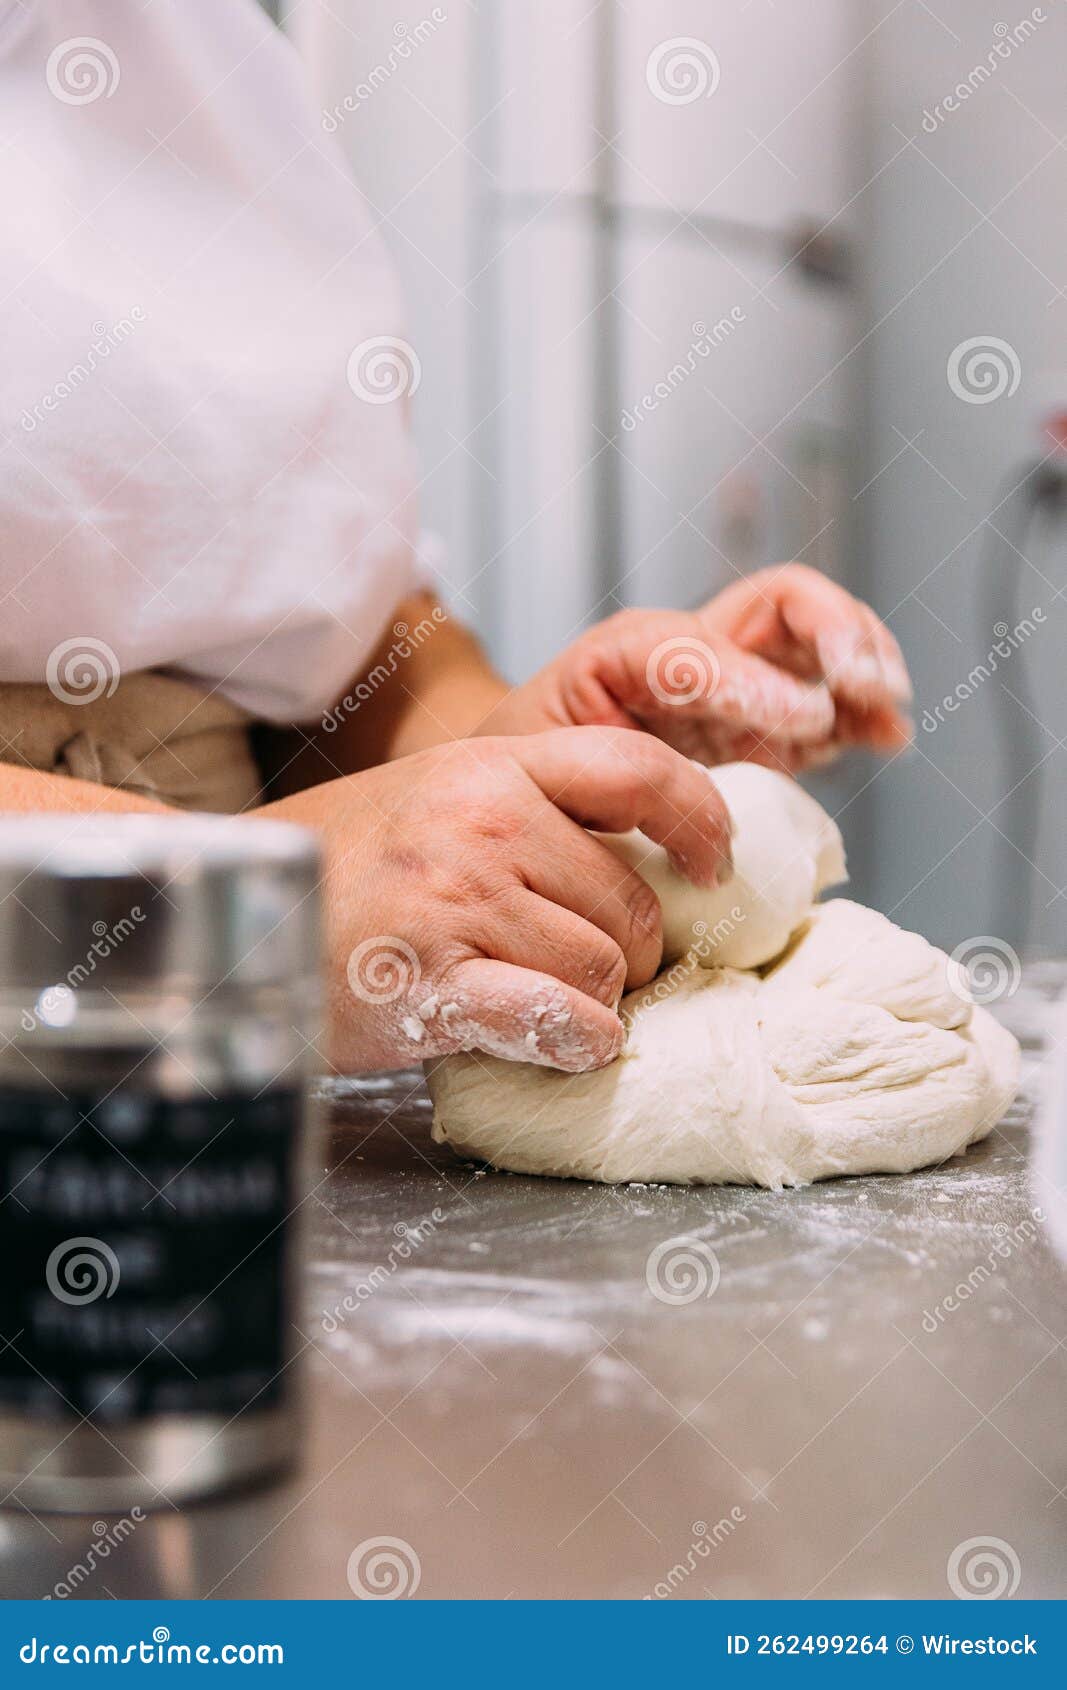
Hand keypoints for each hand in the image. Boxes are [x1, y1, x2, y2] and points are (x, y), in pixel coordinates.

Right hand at [258, 728, 731, 1073]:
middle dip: (626, 951)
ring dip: (590, 1001)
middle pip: (633, 904)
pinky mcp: (429, 981)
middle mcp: (482, 820)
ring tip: (532, 993)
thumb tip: (657, 860)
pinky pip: (554, 1022)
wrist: (237, 906)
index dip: (699, 820)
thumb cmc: (348, 862)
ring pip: (602, 972)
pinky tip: (561, 1041)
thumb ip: (540, 808)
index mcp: (493, 763)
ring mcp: (455, 898)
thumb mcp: (443, 792)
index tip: (713, 866)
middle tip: (577, 964)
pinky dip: (574, 1043)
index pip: (639, 770)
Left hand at [482, 564, 911, 772]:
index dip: (752, 681)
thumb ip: (615, 780)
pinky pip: (829, 706)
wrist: (522, 796)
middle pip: (781, 602)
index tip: (802, 721)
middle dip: (833, 629)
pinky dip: (865, 714)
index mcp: (627, 656)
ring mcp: (739, 692)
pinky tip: (888, 736)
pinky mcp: (767, 734)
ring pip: (817, 640)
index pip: (698, 646)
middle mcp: (695, 658)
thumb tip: (709, 821)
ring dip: (863, 659)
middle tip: (860, 681)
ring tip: (885, 703)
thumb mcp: (545, 773)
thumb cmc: (525, 781)